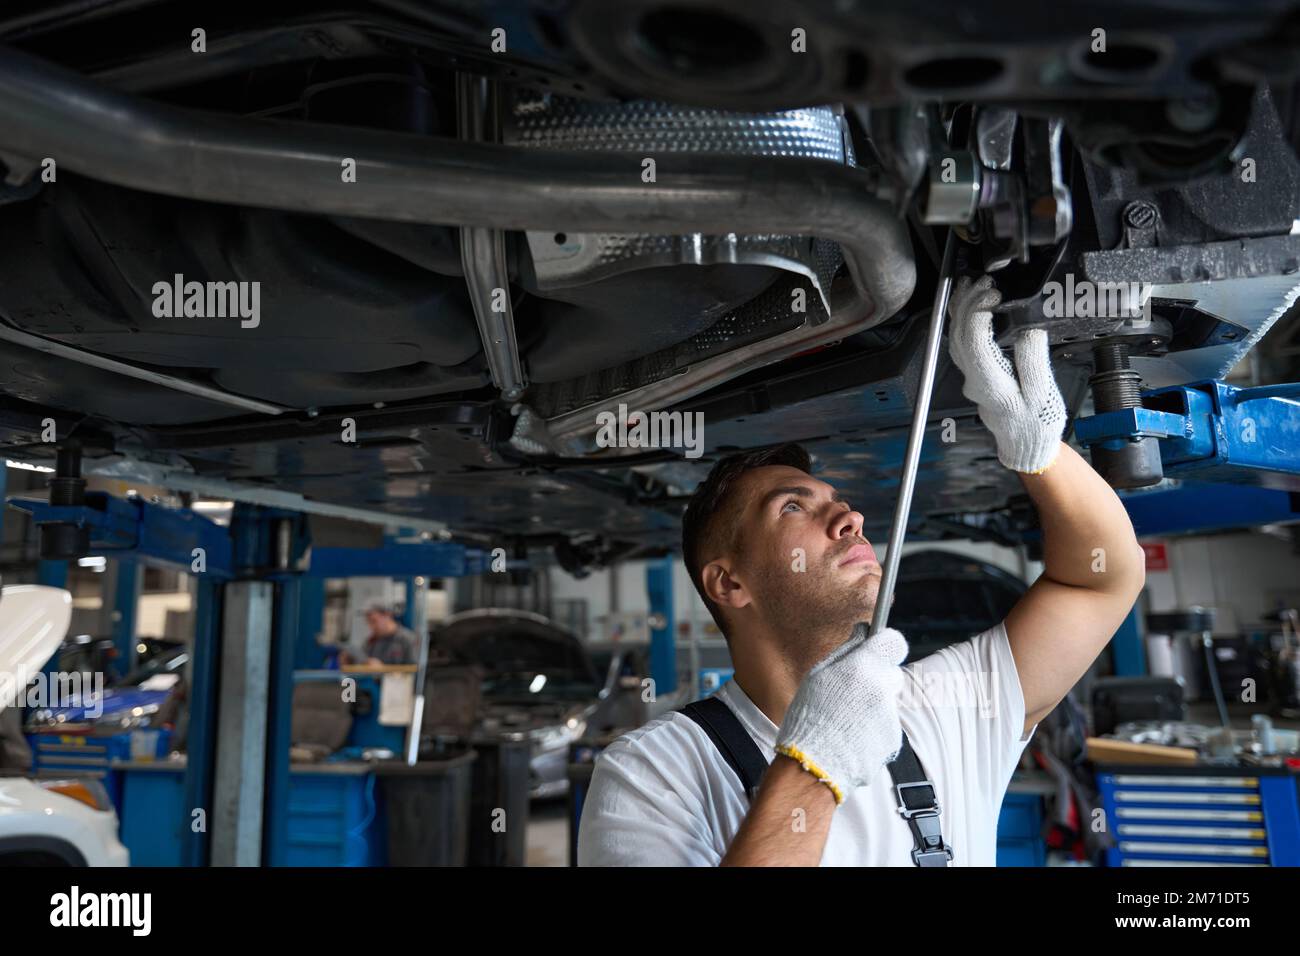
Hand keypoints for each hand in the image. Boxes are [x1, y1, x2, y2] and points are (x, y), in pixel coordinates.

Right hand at [774, 625, 908, 804]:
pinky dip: (873, 729)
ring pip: (887, 702)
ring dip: (873, 706)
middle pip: (892, 673)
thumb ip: (845, 651)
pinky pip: (886, 725)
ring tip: (846, 721)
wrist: (814, 767)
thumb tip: (862, 632)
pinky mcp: (894, 740)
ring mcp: (891, 716)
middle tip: (851, 693)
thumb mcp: (817, 676)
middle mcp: (883, 689)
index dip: (886, 644)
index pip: (894, 642)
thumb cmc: (808, 718)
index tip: (876, 648)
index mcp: (863, 668)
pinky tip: (852, 737)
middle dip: (877, 679)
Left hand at [947, 275, 1066, 473]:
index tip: (994, 295)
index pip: (973, 344)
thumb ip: (1034, 361)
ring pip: (955, 339)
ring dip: (961, 309)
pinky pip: (960, 343)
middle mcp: (973, 380)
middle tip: (984, 282)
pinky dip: (962, 320)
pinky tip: (967, 304)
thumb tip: (1028, 330)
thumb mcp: (1043, 395)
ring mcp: (970, 377)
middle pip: (959, 337)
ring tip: (972, 285)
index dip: (979, 314)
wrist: (1026, 443)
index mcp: (990, 385)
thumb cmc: (1035, 423)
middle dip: (968, 304)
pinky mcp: (973, 373)